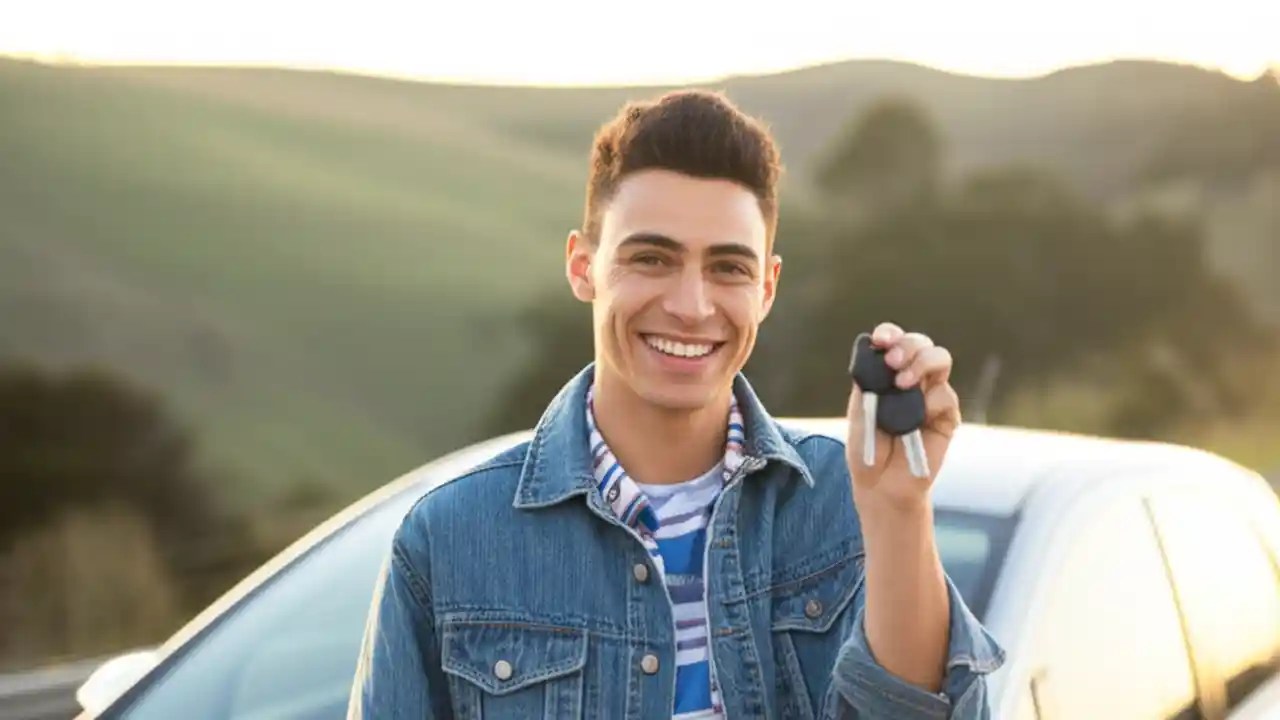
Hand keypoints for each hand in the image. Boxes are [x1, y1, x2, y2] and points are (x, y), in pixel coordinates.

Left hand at [845, 322, 959, 510]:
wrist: (879, 485)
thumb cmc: (867, 448)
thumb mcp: (858, 410)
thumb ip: (867, 381)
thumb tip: (872, 352)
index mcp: (888, 373)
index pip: (895, 341)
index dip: (890, 333)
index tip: (880, 339)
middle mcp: (913, 379)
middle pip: (922, 344)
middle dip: (908, 345)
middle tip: (892, 362)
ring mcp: (932, 396)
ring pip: (940, 359)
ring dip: (922, 363)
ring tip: (903, 382)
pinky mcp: (947, 417)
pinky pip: (945, 397)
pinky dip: (929, 402)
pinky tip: (915, 418)